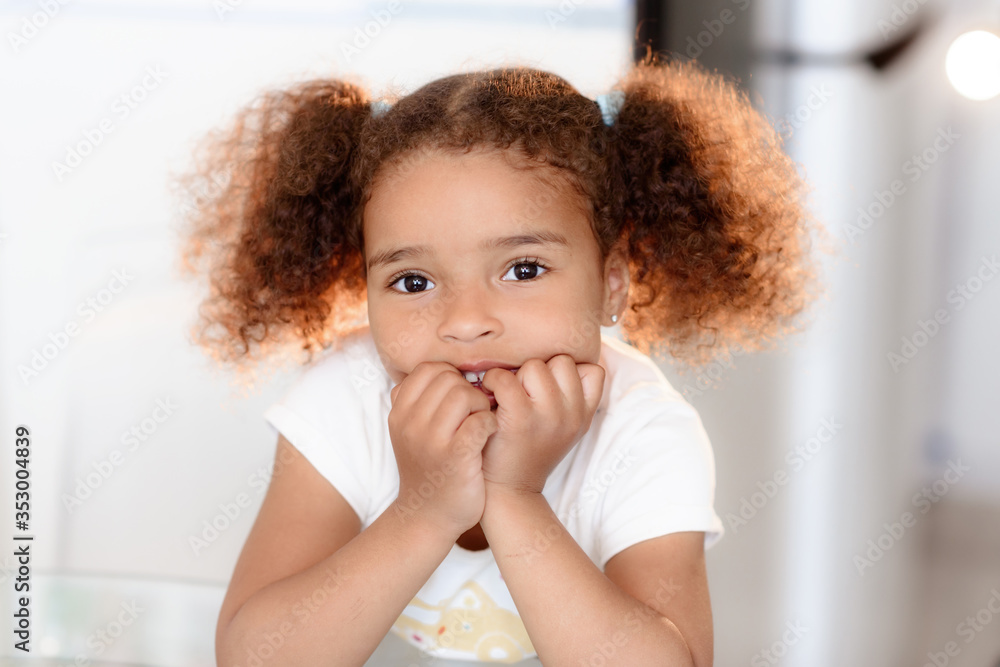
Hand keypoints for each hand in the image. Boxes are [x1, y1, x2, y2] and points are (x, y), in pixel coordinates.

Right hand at [388, 362, 497, 536]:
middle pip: (448, 378)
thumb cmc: (428, 467)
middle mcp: (410, 424)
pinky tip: (488, 435)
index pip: (428, 369)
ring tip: (481, 422)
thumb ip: (419, 401)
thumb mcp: (410, 432)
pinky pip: (480, 420)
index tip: (460, 396)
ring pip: (464, 394)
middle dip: (469, 390)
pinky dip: (490, 423)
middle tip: (475, 411)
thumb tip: (445, 369)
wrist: (427, 517)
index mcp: (399, 413)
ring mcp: (431, 441)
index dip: (451, 376)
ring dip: (481, 405)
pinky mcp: (456, 458)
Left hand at [478, 355, 604, 494]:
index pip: (592, 370)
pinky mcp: (520, 419)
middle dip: (539, 372)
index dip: (567, 372)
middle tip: (524, 393)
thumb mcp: (562, 427)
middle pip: (561, 361)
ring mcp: (548, 416)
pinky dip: (493, 381)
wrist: (509, 491)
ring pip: (535, 366)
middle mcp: (572, 415)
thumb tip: (557, 356)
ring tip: (506, 395)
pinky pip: (505, 379)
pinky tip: (489, 394)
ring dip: (516, 375)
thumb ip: (568, 397)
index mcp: (585, 416)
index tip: (548, 386)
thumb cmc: (528, 451)